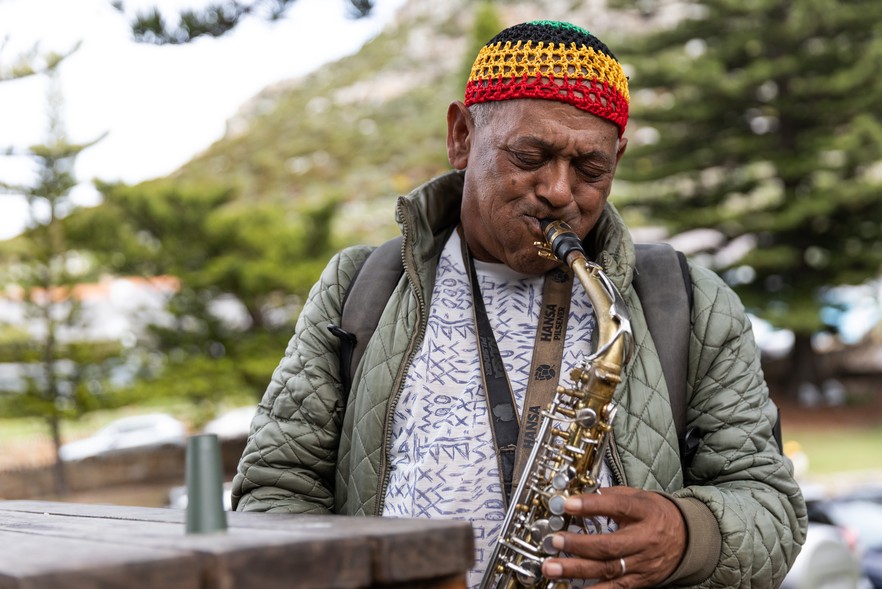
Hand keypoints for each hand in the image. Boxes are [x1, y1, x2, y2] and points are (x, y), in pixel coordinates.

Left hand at [541, 486, 686, 587]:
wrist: (687, 539)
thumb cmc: (657, 514)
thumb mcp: (639, 497)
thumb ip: (610, 496)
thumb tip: (578, 495)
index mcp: (645, 512)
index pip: (618, 507)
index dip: (592, 505)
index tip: (567, 504)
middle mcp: (645, 540)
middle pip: (610, 545)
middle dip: (579, 545)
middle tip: (555, 541)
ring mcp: (642, 563)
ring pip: (608, 570)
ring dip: (577, 570)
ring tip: (552, 568)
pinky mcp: (640, 581)